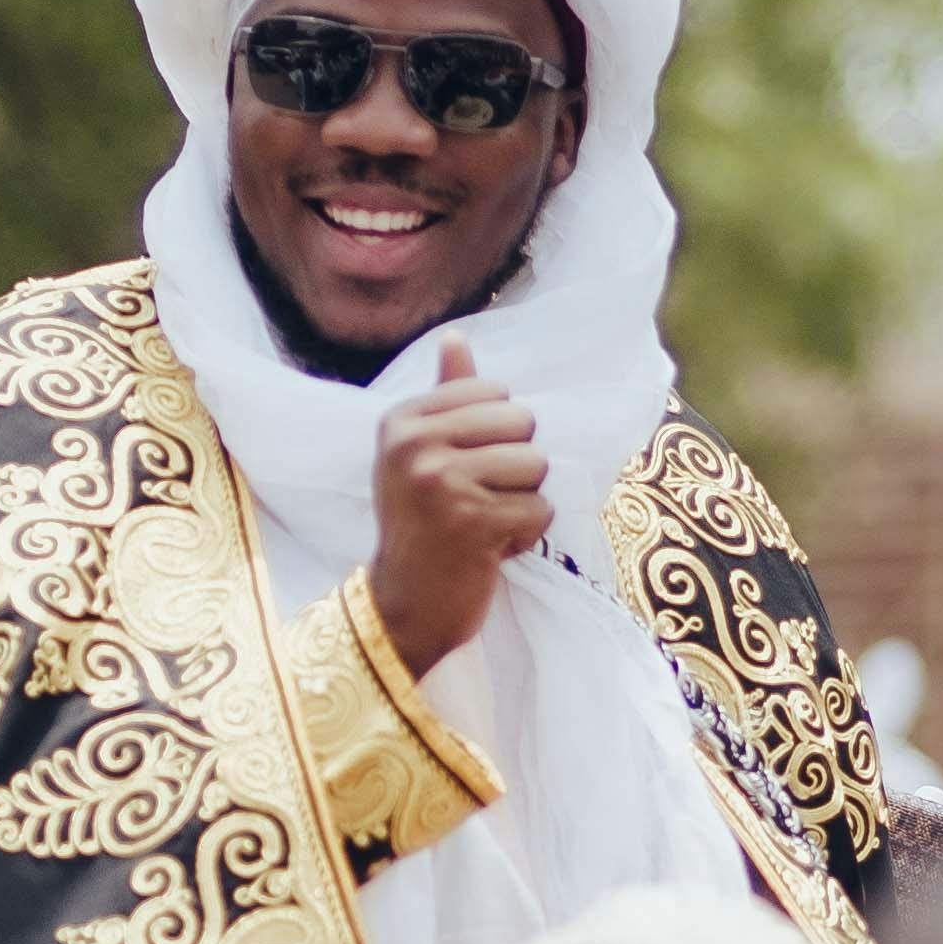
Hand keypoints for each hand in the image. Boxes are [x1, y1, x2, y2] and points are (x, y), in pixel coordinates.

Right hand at [366, 335, 549, 679]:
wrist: (406, 605)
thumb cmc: (422, 526)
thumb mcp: (419, 456)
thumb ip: (445, 398)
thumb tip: (457, 338)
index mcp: (402, 421)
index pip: (494, 393)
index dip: (499, 434)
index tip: (462, 469)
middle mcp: (415, 447)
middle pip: (522, 424)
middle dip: (516, 467)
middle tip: (478, 500)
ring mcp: (441, 484)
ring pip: (536, 467)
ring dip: (522, 503)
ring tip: (485, 524)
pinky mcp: (472, 523)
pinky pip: (540, 510)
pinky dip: (526, 536)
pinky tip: (490, 549)